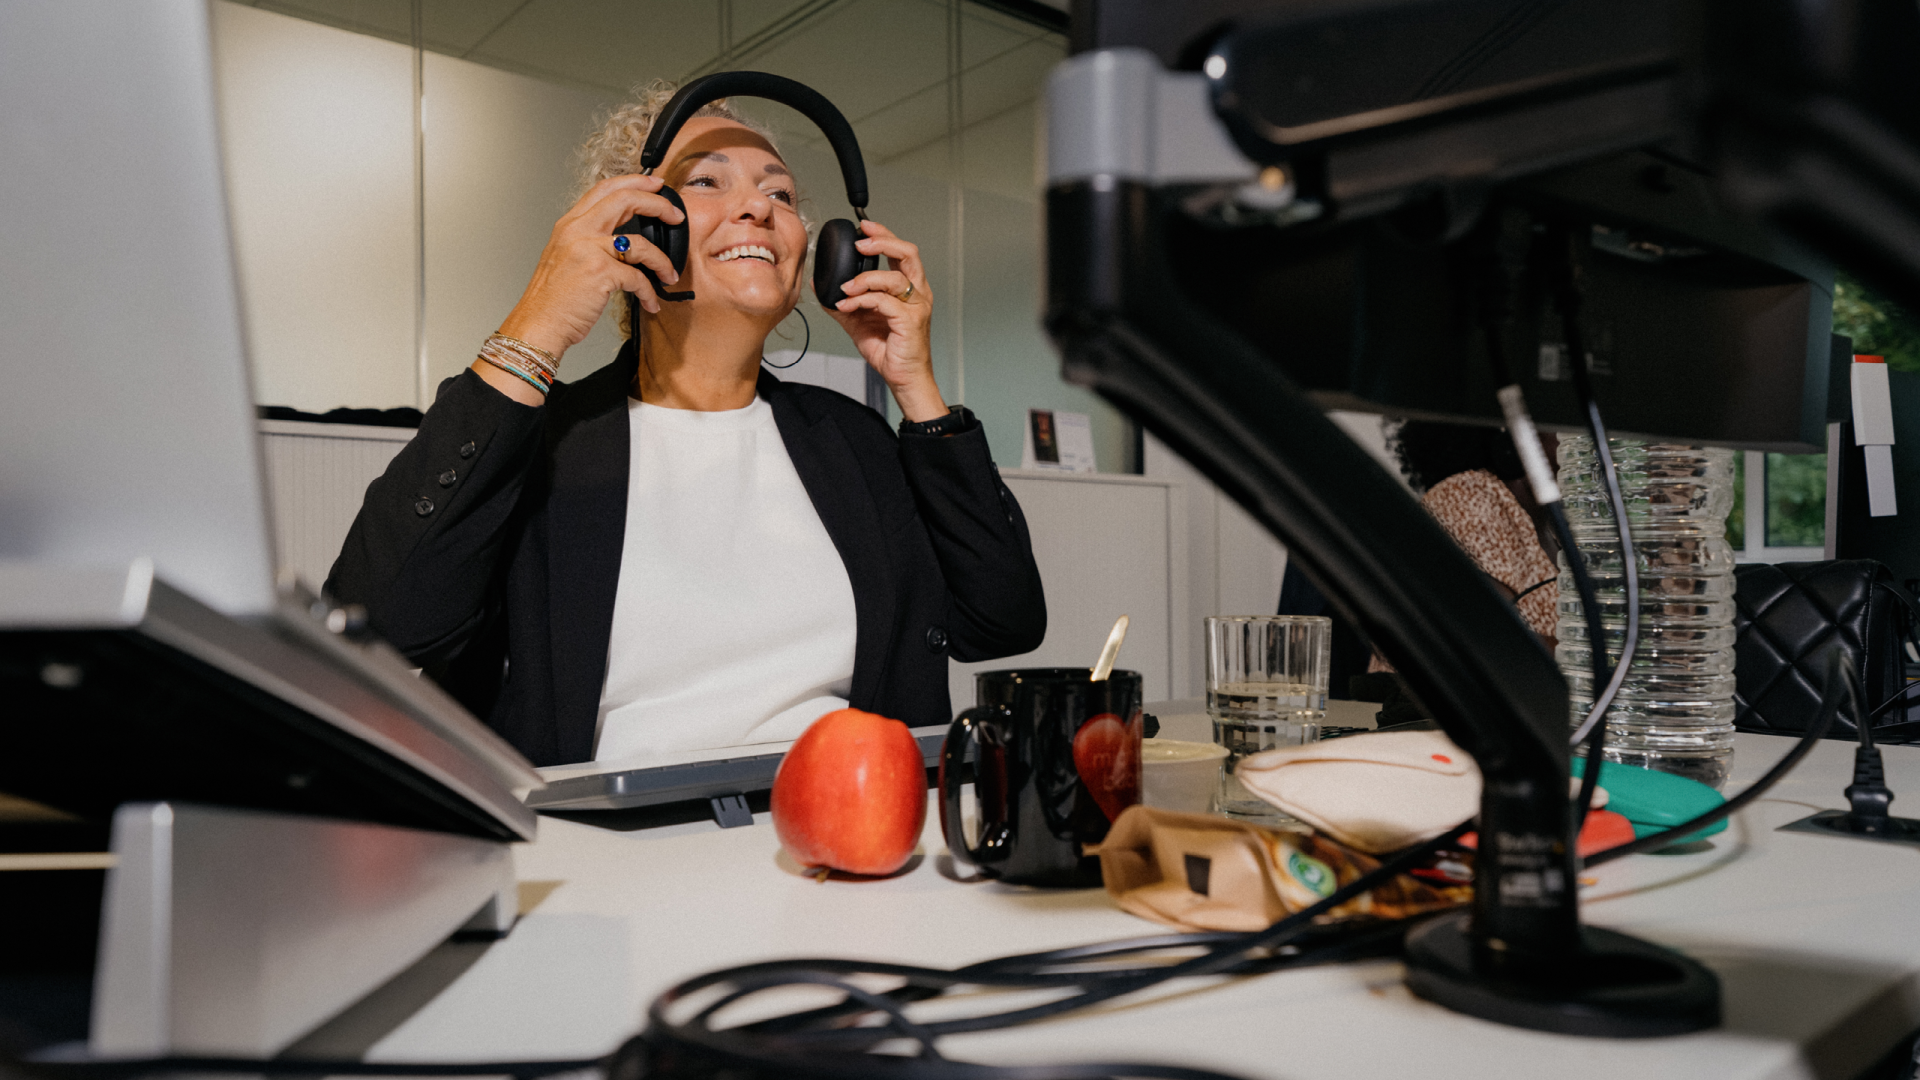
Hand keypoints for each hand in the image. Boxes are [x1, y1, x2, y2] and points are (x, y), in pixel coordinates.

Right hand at [496, 175, 683, 358]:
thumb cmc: (553, 299)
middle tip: (676, 215)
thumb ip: (589, 242)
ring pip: (640, 243)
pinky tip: (651, 302)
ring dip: (662, 260)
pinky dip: (649, 292)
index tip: (655, 185)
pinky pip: (638, 278)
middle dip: (657, 204)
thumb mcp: (566, 258)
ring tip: (669, 274)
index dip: (634, 182)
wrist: (539, 324)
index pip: (604, 189)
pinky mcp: (600, 272)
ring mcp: (588, 249)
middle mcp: (577, 231)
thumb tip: (623, 241)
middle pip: (625, 200)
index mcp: (570, 224)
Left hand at [823, 220, 946, 422]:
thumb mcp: (858, 321)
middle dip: (882, 242)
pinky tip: (848, 305)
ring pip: (894, 277)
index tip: (863, 227)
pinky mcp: (910, 321)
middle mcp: (917, 293)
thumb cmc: (889, 350)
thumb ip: (842, 302)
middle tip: (860, 244)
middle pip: (908, 253)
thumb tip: (820, 287)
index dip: (884, 235)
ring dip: (865, 278)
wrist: (903, 378)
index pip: (901, 251)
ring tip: (846, 287)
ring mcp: (916, 306)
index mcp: (909, 287)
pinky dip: (862, 300)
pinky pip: (884, 302)